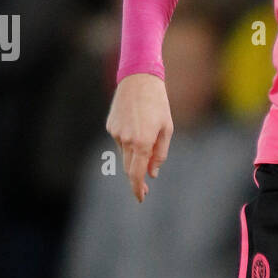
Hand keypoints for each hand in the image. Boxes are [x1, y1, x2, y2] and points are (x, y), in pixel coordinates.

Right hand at [106, 73, 172, 202]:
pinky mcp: (110, 126)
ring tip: (147, 136)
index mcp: (142, 142)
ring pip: (125, 154)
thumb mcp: (166, 129)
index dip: (137, 188)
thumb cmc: (158, 104)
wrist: (138, 80)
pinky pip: (120, 141)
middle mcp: (126, 140)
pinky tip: (137, 125)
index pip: (136, 173)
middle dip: (137, 178)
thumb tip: (152, 173)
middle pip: (129, 167)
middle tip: (145, 188)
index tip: (140, 198)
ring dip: (135, 155)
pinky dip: (129, 141)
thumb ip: (160, 153)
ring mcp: (116, 133)